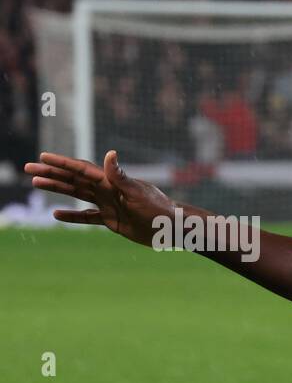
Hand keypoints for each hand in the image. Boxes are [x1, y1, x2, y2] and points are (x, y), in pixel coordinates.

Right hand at [24, 151, 174, 246]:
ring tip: (37, 184)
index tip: (43, 157)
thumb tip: (110, 154)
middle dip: (52, 174)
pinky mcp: (112, 220)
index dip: (62, 163)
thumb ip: (120, 176)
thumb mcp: (137, 192)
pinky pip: (87, 217)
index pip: (82, 169)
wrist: (171, 228)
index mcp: (111, 181)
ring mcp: (108, 204)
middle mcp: (107, 190)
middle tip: (29, 169)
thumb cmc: (158, 209)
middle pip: (74, 179)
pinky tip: (57, 214)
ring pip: (77, 195)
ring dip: (57, 190)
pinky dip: (73, 216)